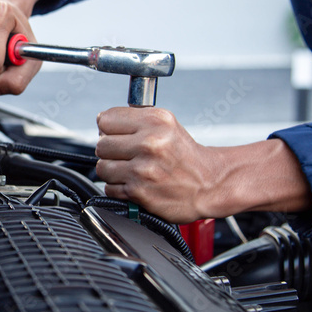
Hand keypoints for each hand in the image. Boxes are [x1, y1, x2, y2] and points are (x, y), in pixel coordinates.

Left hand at [95, 107, 311, 223]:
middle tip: (126, 155)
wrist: (210, 184)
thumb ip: (135, 120)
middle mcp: (149, 143)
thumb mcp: (166, 124)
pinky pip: (109, 188)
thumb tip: (101, 121)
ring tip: (131, 170)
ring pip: (102, 168)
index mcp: (155, 121)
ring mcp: (143, 169)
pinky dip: (119, 188)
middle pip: (101, 145)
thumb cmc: (186, 155)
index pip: (106, 119)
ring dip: (113, 171)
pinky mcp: (139, 192)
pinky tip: (135, 184)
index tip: (117, 135)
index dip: (109, 129)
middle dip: (111, 151)